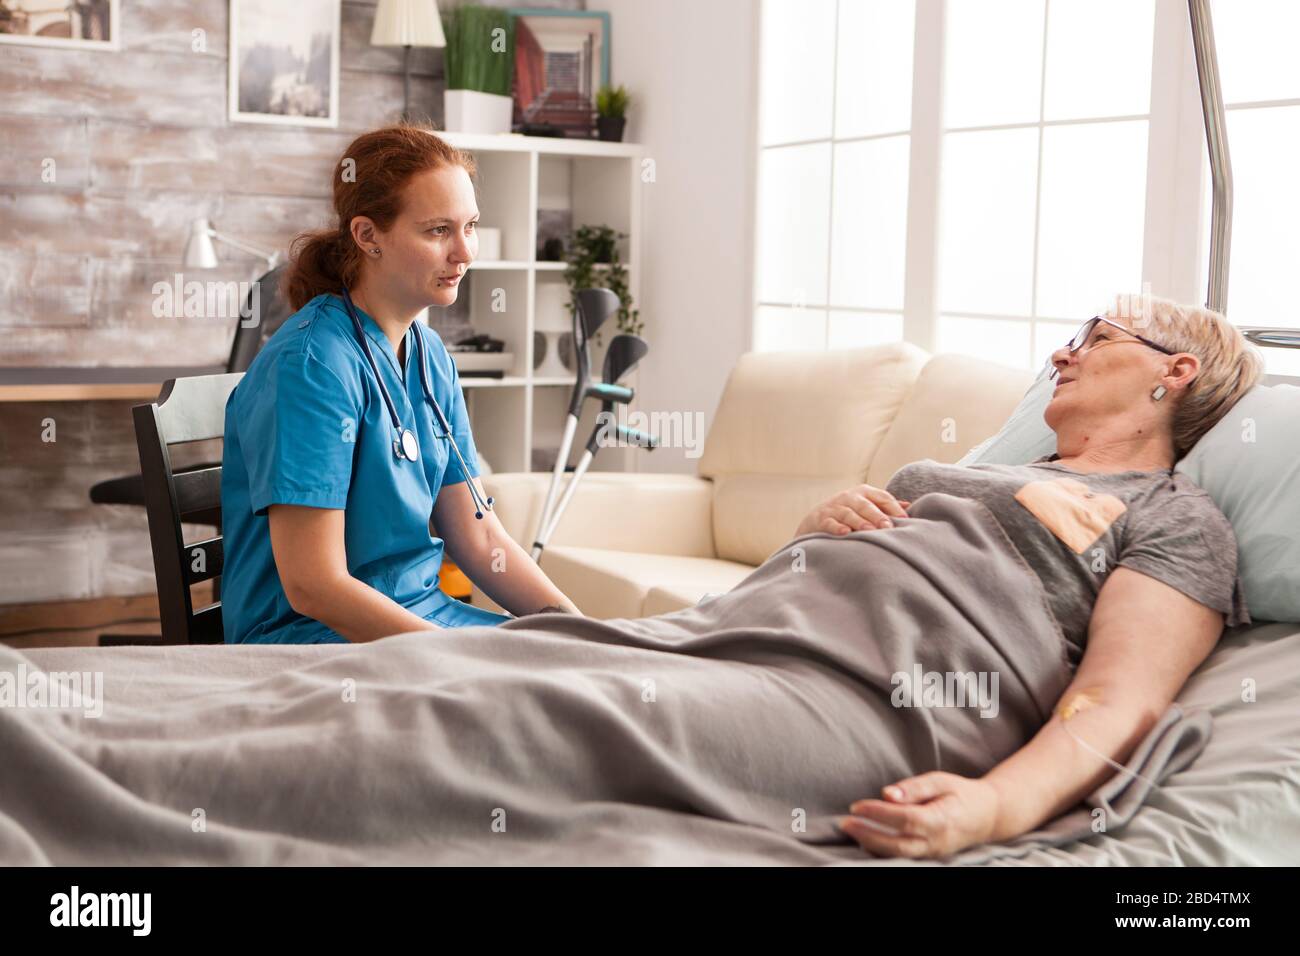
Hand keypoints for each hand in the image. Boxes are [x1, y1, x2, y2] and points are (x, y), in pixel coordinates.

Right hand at [795, 484, 910, 537]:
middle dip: (877, 516)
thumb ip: (885, 506)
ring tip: (870, 531)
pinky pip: (830, 523)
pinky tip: (846, 533)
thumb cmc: (848, 513)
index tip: (905, 520)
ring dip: (859, 522)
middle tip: (888, 527)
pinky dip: (837, 527)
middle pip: (866, 505)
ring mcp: (834, 507)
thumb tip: (909, 506)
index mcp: (864, 492)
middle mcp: (849, 497)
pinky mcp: (821, 519)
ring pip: (848, 514)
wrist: (814, 519)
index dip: (894, 508)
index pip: (882, 497)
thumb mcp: (865, 505)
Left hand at [838, 772, 1000, 858]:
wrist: (988, 816)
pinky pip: (902, 857)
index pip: (905, 820)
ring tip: (849, 829)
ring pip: (898, 856)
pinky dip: (881, 850)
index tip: (856, 806)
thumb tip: (886, 793)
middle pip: (898, 845)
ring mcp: (933, 853)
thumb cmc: (961, 793)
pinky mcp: (928, 857)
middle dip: (868, 835)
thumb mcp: (941, 780)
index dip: (879, 814)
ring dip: (871, 845)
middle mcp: (937, 842)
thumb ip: (914, 787)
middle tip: (844, 822)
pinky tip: (864, 838)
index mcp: (942, 820)